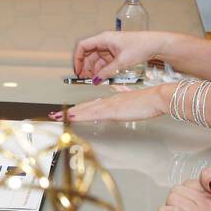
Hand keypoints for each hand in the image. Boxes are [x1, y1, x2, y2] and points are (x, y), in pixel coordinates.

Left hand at [50, 83, 169, 122]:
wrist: (157, 98)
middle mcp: (108, 102)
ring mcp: (108, 106)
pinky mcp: (111, 111)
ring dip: (69, 114)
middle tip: (54, 116)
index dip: (78, 109)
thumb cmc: (149, 101)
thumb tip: (118, 92)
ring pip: (84, 110)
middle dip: (68, 112)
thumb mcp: (133, 99)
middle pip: (84, 107)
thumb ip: (124, 95)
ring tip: (56, 117)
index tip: (68, 112)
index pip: (91, 105)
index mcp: (112, 100)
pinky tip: (72, 118)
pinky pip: (91, 114)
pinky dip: (80, 116)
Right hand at [72, 30, 167, 79]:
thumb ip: (107, 72)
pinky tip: (102, 77)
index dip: (77, 59)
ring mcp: (109, 47)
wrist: (155, 44)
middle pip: (88, 54)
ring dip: (94, 70)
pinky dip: (101, 69)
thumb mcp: (121, 62)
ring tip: (94, 80)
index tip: (77, 70)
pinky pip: (103, 61)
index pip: (83, 46)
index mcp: (103, 39)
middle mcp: (104, 42)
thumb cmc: (140, 47)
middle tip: (85, 79)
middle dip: (85, 67)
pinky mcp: (115, 52)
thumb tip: (96, 80)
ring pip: (95, 59)